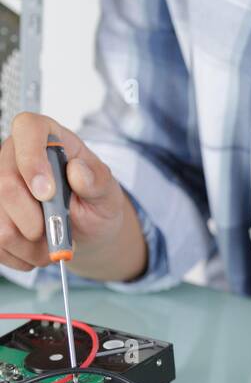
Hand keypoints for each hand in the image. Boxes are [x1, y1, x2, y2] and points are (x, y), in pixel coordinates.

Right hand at [0, 111, 146, 280]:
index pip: (27, 127)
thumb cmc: (94, 201)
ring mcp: (0, 184)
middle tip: (54, 233)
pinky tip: (35, 252)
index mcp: (48, 137)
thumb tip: (78, 171)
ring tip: (50, 247)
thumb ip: (97, 181)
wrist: (86, 228)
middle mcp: (16, 155)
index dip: (31, 159)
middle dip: (32, 219)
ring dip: (27, 244)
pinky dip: (18, 255)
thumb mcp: (108, 192)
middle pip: (5, 183)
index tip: (46, 193)